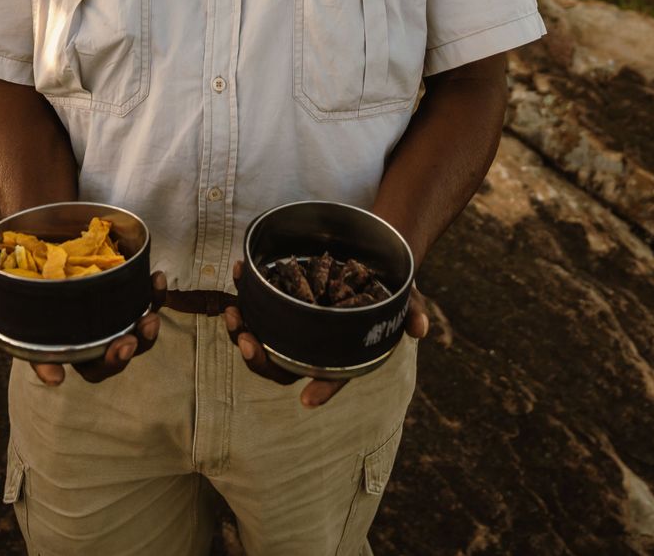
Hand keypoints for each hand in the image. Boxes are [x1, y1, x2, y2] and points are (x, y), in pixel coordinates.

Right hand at [0, 270, 167, 385]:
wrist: (56, 237)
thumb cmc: (29, 268)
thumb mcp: (6, 277)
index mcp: (52, 340)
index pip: (49, 360)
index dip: (49, 369)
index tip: (55, 376)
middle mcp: (84, 337)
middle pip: (101, 363)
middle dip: (115, 359)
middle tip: (122, 343)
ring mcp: (110, 320)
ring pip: (131, 341)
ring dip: (143, 336)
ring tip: (148, 320)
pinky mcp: (128, 296)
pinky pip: (146, 304)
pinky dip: (154, 296)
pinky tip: (156, 280)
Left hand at [223, 264, 429, 408]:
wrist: (369, 256)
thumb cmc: (386, 286)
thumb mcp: (404, 297)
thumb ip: (411, 311)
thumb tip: (420, 328)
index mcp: (341, 353)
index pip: (332, 376)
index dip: (322, 389)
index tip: (307, 398)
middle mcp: (313, 345)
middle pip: (281, 365)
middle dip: (259, 358)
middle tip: (246, 338)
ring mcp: (293, 325)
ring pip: (260, 339)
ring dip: (240, 329)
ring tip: (233, 310)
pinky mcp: (280, 300)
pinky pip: (256, 304)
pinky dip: (245, 291)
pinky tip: (239, 270)